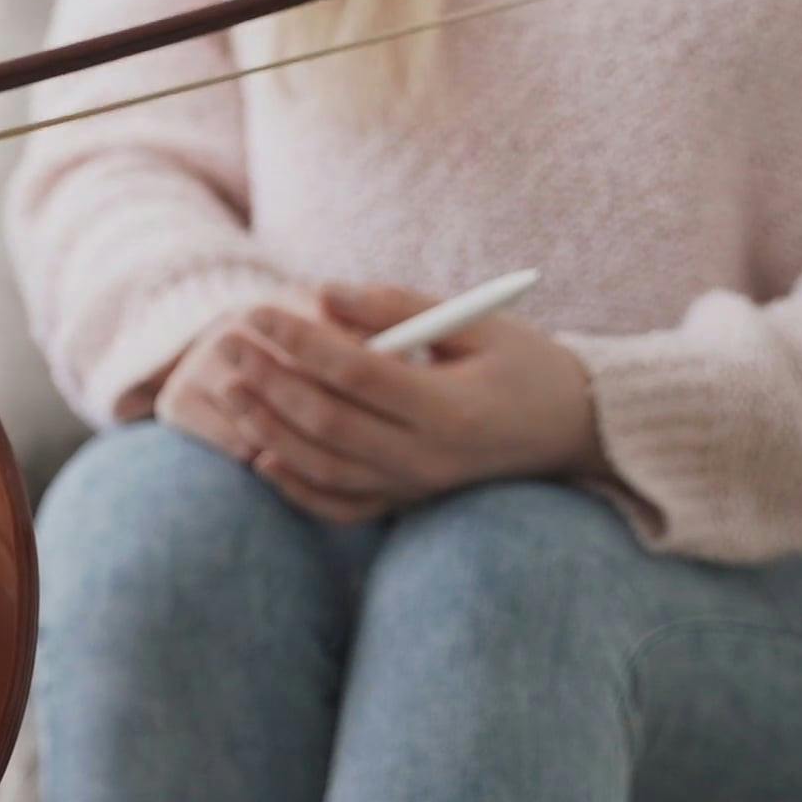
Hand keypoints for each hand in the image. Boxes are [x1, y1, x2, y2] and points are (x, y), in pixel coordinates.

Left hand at [155, 282, 602, 525]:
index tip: (259, 310)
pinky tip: (260, 453)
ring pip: (325, 468)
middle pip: (329, 423)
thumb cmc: (524, 364)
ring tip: (228, 387)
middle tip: (227, 342)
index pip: (357, 375)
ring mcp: (417, 488)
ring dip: (268, 427)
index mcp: (452, 409)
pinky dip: (297, 487)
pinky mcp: (409, 502)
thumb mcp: (477, 322)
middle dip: (270, 381)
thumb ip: (398, 307)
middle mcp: (430, 458)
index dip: (301, 342)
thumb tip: (322, 294)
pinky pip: (342, 506)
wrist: (574, 431)